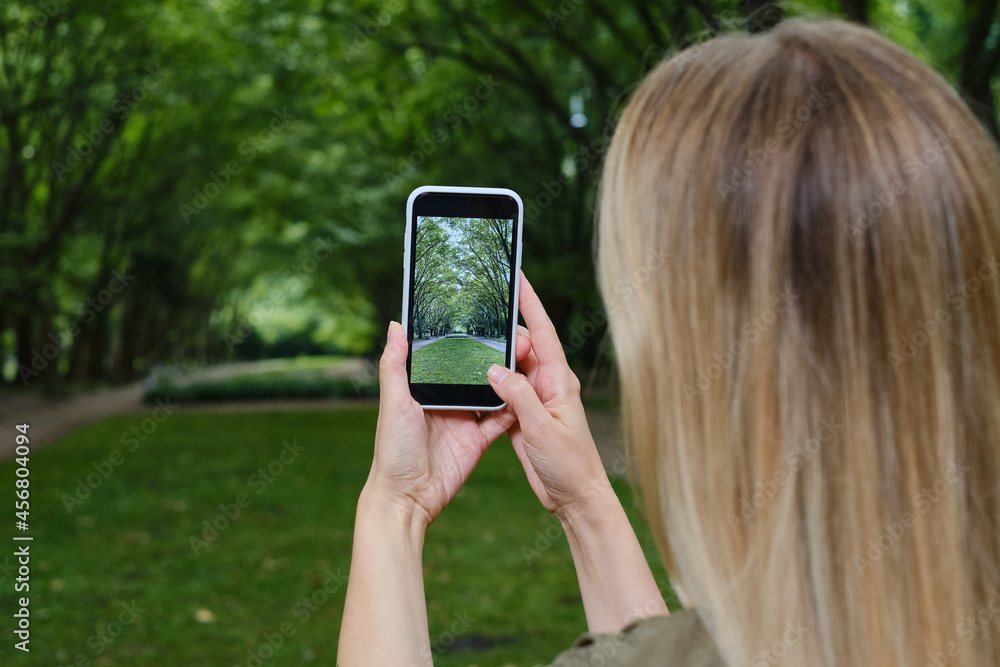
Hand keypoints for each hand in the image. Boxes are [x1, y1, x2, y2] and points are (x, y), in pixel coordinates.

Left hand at [365, 320, 530, 526]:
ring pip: (492, 393)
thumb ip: (395, 365)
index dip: (463, 339)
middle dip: (493, 356)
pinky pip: (501, 421)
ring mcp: (464, 420)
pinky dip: (515, 410)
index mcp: (424, 388)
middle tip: (516, 336)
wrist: (407, 497)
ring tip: (527, 358)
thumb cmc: (392, 450)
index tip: (482, 318)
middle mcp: (446, 401)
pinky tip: (529, 395)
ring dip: (508, 379)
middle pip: (474, 372)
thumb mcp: (392, 403)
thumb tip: (396, 325)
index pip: (447, 356)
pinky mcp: (478, 440)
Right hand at [487, 273, 613, 522]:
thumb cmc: (569, 464)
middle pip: (521, 347)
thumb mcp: (541, 428)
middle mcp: (548, 385)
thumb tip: (493, 369)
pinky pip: (503, 392)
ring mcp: (535, 400)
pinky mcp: (523, 417)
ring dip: (491, 359)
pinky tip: (471, 379)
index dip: (529, 302)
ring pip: (509, 369)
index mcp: (559, 380)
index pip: (541, 332)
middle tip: (477, 319)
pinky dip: (488, 385)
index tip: (517, 275)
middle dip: (501, 332)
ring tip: (468, 344)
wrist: (575, 498)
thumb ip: (517, 396)